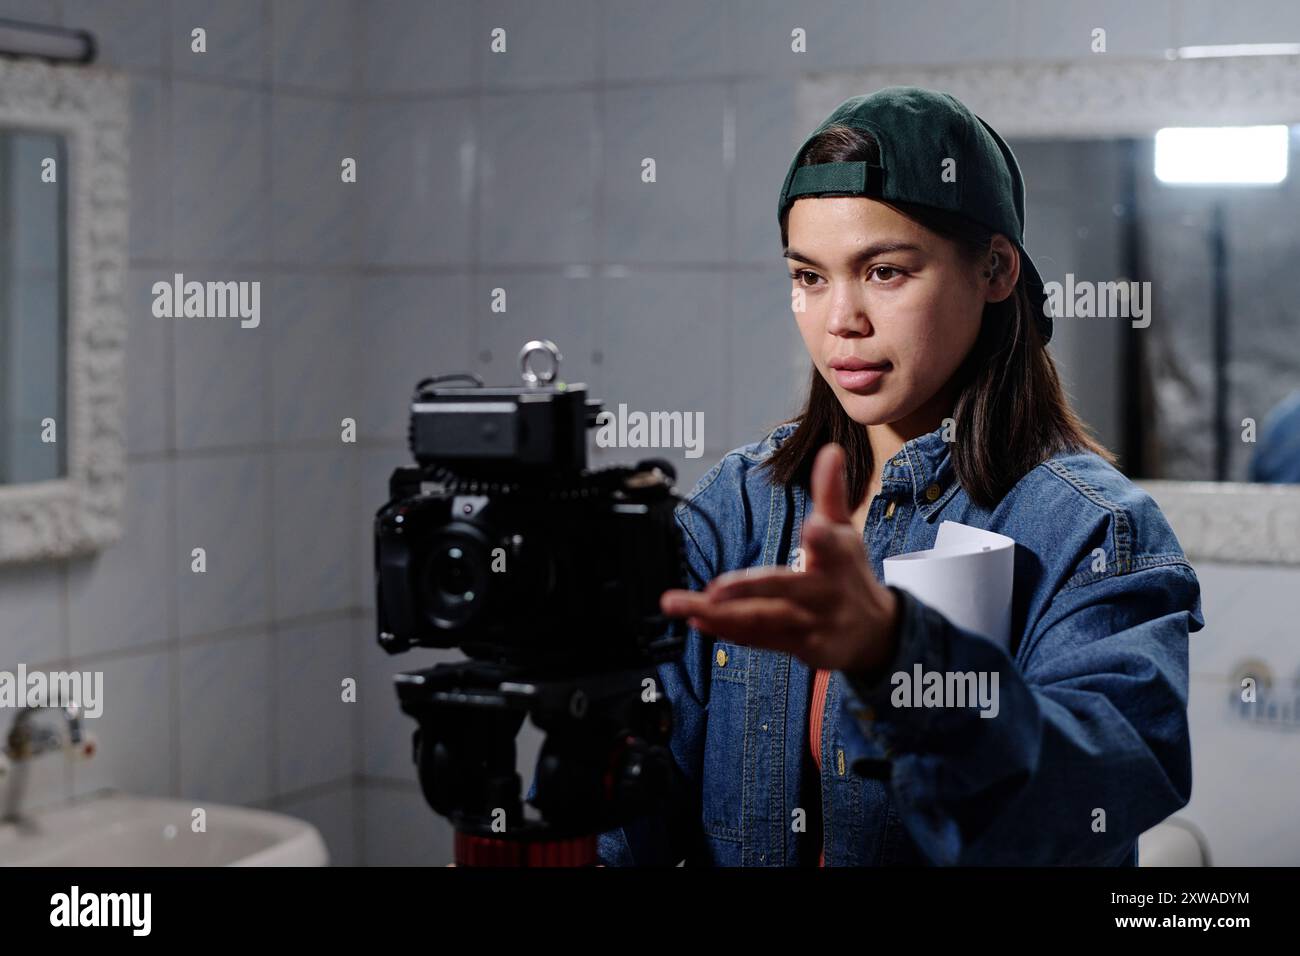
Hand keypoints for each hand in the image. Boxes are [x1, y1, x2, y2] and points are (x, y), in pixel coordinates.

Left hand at [660, 443, 900, 675]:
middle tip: (714, 589)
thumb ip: (830, 492)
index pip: (832, 546)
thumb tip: (831, 450)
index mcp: (837, 557)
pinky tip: (698, 620)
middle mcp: (825, 592)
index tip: (812, 529)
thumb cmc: (850, 574)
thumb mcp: (846, 531)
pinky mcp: (802, 646)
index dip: (822, 538)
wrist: (877, 634)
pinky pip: (761, 639)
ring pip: (763, 619)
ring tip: (682, 605)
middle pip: (784, 589)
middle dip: (747, 589)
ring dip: (720, 615)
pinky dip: (729, 631)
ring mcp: (813, 622)